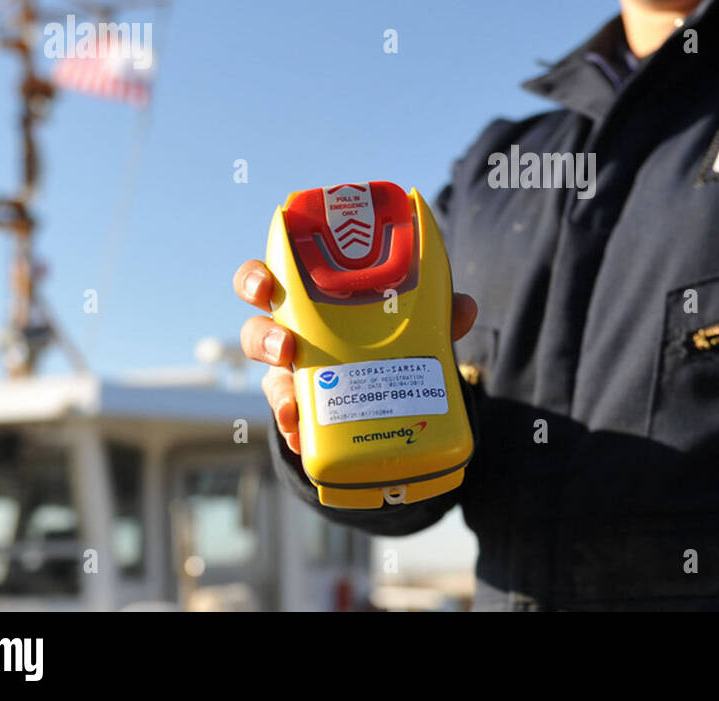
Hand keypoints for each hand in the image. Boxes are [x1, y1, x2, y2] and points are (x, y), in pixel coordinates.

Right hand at [234, 259, 478, 454]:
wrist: (380, 394)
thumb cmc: (380, 339)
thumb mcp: (407, 323)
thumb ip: (434, 312)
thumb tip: (464, 307)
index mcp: (307, 303)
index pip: (268, 282)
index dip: (255, 281)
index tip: (265, 287)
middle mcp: (292, 338)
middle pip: (256, 333)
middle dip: (262, 339)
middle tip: (285, 348)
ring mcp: (293, 380)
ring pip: (270, 383)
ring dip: (278, 394)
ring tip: (293, 405)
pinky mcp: (306, 416)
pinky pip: (293, 424)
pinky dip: (297, 431)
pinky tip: (304, 437)